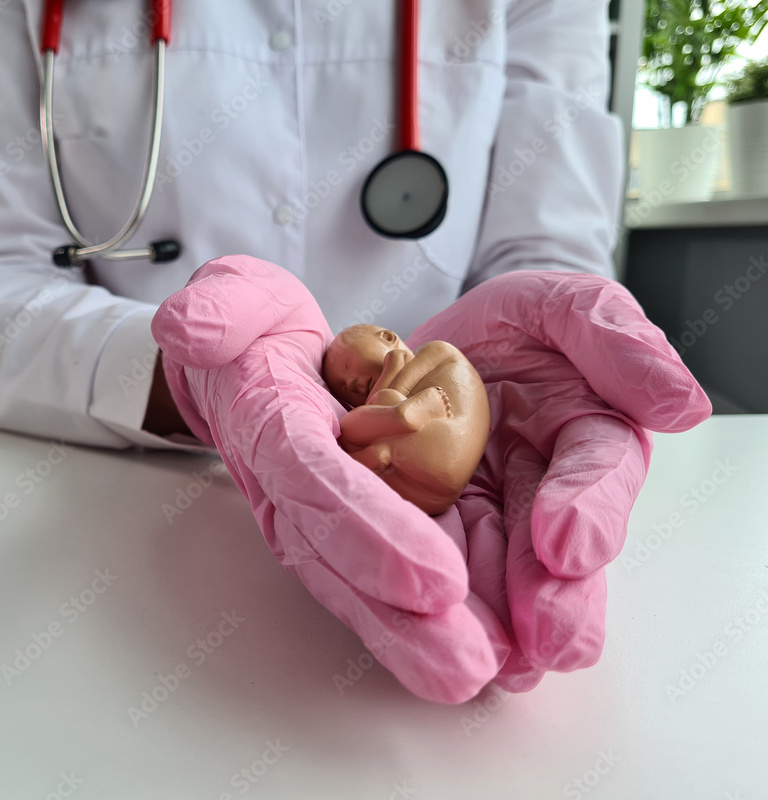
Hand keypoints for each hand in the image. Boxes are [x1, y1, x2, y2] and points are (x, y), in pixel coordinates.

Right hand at [153, 255, 510, 703]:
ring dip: (413, 639)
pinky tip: (477, 651)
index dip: (367, 530)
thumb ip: (220, 306)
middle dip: (397, 617)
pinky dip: (419, 622)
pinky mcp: (346, 530)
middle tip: (463, 664)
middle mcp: (293, 488)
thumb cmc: (253, 334)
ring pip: (359, 586)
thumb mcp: (238, 297)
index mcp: (274, 427)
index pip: (316, 483)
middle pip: (340, 558)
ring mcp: (316, 518)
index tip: (431, 577)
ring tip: (477, 675)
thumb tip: (186, 327)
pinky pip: (378, 580)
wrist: (247, 367)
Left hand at [404, 270, 710, 689]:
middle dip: (554, 600)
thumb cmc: (520, 322)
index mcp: (590, 434)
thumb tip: (680, 404)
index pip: (598, 474)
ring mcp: (487, 510)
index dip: (588, 510)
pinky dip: (433, 599)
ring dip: (497, 622)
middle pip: (554, 551)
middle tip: (543, 640)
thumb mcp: (565, 306)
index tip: (569, 544)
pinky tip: (429, 635)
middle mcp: (544, 488)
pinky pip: (432, 559)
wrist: (449, 337)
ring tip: (490, 660)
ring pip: (497, 574)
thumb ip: (617, 340)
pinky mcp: (433, 521)